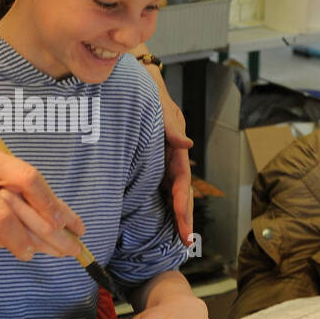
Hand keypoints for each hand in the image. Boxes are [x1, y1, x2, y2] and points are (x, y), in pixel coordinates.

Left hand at [135, 58, 193, 244]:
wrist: (133, 77)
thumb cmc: (148, 87)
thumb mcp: (160, 102)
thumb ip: (170, 124)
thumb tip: (186, 145)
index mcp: (176, 143)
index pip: (181, 179)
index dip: (182, 201)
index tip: (182, 220)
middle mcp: (171, 153)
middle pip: (180, 190)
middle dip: (184, 216)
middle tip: (185, 241)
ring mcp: (161, 157)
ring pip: (172, 190)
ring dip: (177, 213)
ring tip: (180, 237)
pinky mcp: (151, 158)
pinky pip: (160, 183)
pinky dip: (165, 201)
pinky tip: (164, 217)